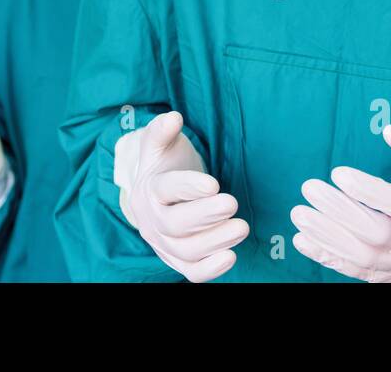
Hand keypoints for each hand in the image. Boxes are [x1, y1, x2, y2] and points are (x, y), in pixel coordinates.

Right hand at [116, 111, 248, 282]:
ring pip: (185, 251)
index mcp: (148, 190)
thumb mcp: (160, 145)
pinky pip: (191, 272)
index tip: (213, 183)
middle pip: (174, 224)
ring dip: (215, 241)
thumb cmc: (165, 166)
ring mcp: (163, 244)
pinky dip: (210, 270)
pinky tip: (231, 257)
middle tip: (233, 204)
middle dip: (205, 216)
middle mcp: (152, 220)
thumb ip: (163, 131)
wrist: (157, 195)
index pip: (165, 190)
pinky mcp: (176, 260)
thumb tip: (173, 118)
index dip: (188, 187)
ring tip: (242, 227)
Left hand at [290, 125, 390, 282]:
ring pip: (365, 259)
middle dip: (339, 212)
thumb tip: (387, 132)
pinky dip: (329, 258)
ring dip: (327, 237)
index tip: (338, 172)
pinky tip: (303, 239)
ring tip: (299, 213)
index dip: (370, 191)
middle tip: (309, 188)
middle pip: (379, 235)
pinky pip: (358, 272)